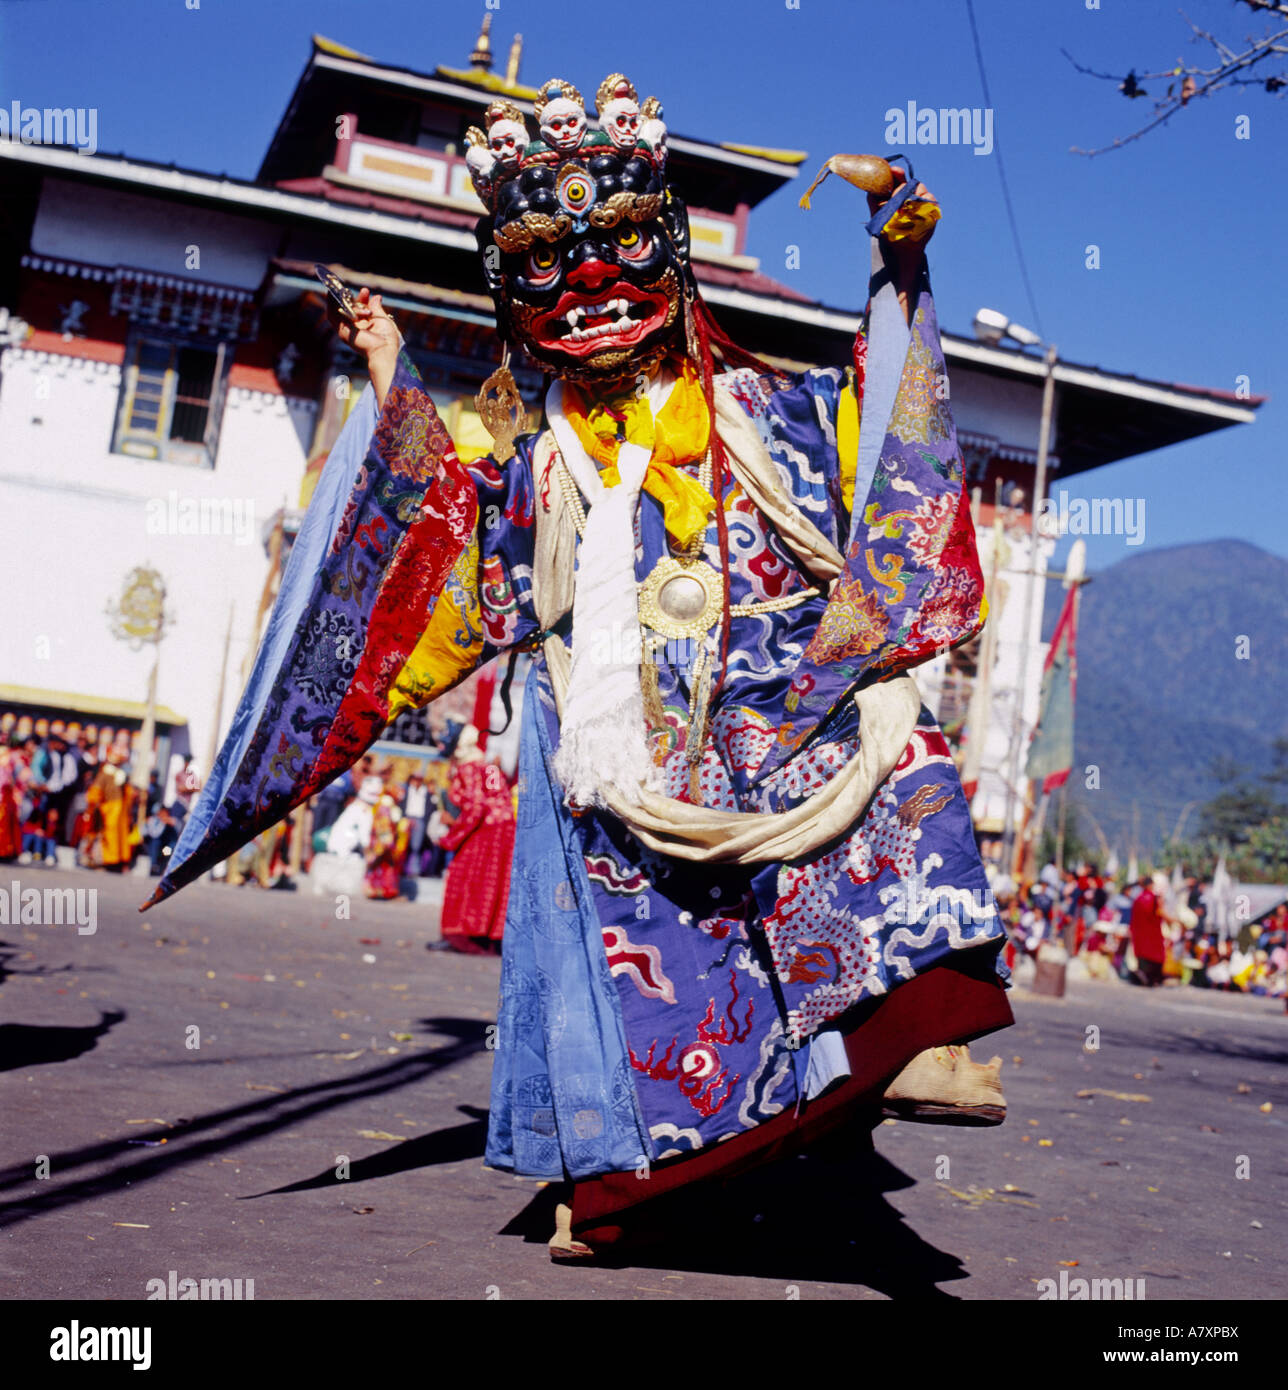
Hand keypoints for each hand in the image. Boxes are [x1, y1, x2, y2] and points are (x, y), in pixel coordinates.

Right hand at [331, 287, 400, 408]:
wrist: (384, 349)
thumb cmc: (387, 339)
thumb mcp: (382, 319)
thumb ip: (376, 308)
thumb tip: (376, 297)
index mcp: (365, 329)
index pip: (360, 311)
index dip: (363, 300)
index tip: (367, 292)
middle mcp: (355, 330)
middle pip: (350, 310)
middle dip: (357, 299)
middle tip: (365, 290)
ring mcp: (347, 331)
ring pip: (339, 312)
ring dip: (339, 299)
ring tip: (340, 286)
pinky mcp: (342, 331)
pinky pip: (333, 316)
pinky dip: (331, 304)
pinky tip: (332, 293)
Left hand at [867, 167, 939, 254]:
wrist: (899, 248)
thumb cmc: (887, 231)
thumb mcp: (876, 214)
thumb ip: (873, 199)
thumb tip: (872, 186)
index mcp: (896, 193)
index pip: (898, 177)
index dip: (897, 173)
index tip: (894, 171)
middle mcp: (909, 194)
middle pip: (908, 182)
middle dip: (900, 189)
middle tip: (894, 199)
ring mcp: (921, 200)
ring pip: (920, 188)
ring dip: (911, 197)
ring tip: (903, 211)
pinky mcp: (931, 208)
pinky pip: (930, 198)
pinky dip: (923, 202)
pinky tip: (916, 212)